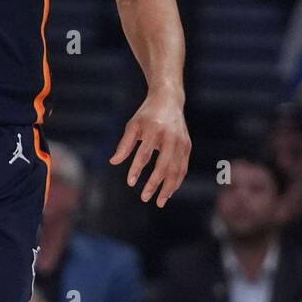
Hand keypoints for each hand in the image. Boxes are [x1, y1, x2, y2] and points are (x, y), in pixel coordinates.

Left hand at [109, 90, 190, 206]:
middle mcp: (171, 137)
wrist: (169, 100)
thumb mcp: (132, 125)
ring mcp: (182, 142)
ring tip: (159, 202)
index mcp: (155, 130)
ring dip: (168, 187)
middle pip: (164, 165)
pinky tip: (169, 192)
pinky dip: (177, 181)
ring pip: (176, 169)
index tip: (130, 182)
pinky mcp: (187, 146)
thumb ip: (124, 144)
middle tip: (144, 198)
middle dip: (155, 183)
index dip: (137, 168)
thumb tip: (113, 162)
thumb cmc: (146, 114)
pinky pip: (183, 167)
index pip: (145, 153)